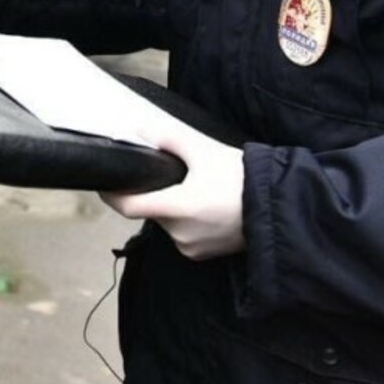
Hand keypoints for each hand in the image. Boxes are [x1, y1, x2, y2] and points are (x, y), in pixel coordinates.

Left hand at [101, 113, 246, 259]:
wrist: (278, 207)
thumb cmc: (243, 180)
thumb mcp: (205, 151)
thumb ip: (170, 138)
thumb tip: (141, 128)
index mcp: (177, 209)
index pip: (128, 207)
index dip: (112, 194)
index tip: (105, 182)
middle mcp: (180, 233)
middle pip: (151, 211)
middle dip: (156, 194)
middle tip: (176, 175)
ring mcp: (191, 247)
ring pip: (168, 223)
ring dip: (173, 208)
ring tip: (198, 190)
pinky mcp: (203, 255)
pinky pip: (183, 235)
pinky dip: (187, 221)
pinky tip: (206, 206)